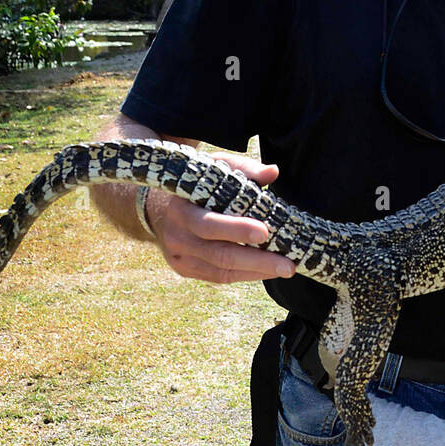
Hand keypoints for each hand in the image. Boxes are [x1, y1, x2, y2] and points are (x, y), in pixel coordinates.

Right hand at [146, 152, 294, 284]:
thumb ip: (243, 168)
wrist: (157, 207)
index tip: (265, 232)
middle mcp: (178, 236)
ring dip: (256, 271)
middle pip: (220, 254)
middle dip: (257, 260)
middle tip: (287, 264)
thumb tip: (273, 172)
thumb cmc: (196, 185)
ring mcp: (180, 256)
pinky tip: (266, 271)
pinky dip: (245, 275)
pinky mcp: (185, 269)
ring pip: (222, 270)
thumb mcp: (213, 168)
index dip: (237, 229)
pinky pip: (219, 277)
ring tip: (285, 269)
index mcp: (182, 208)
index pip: (209, 224)